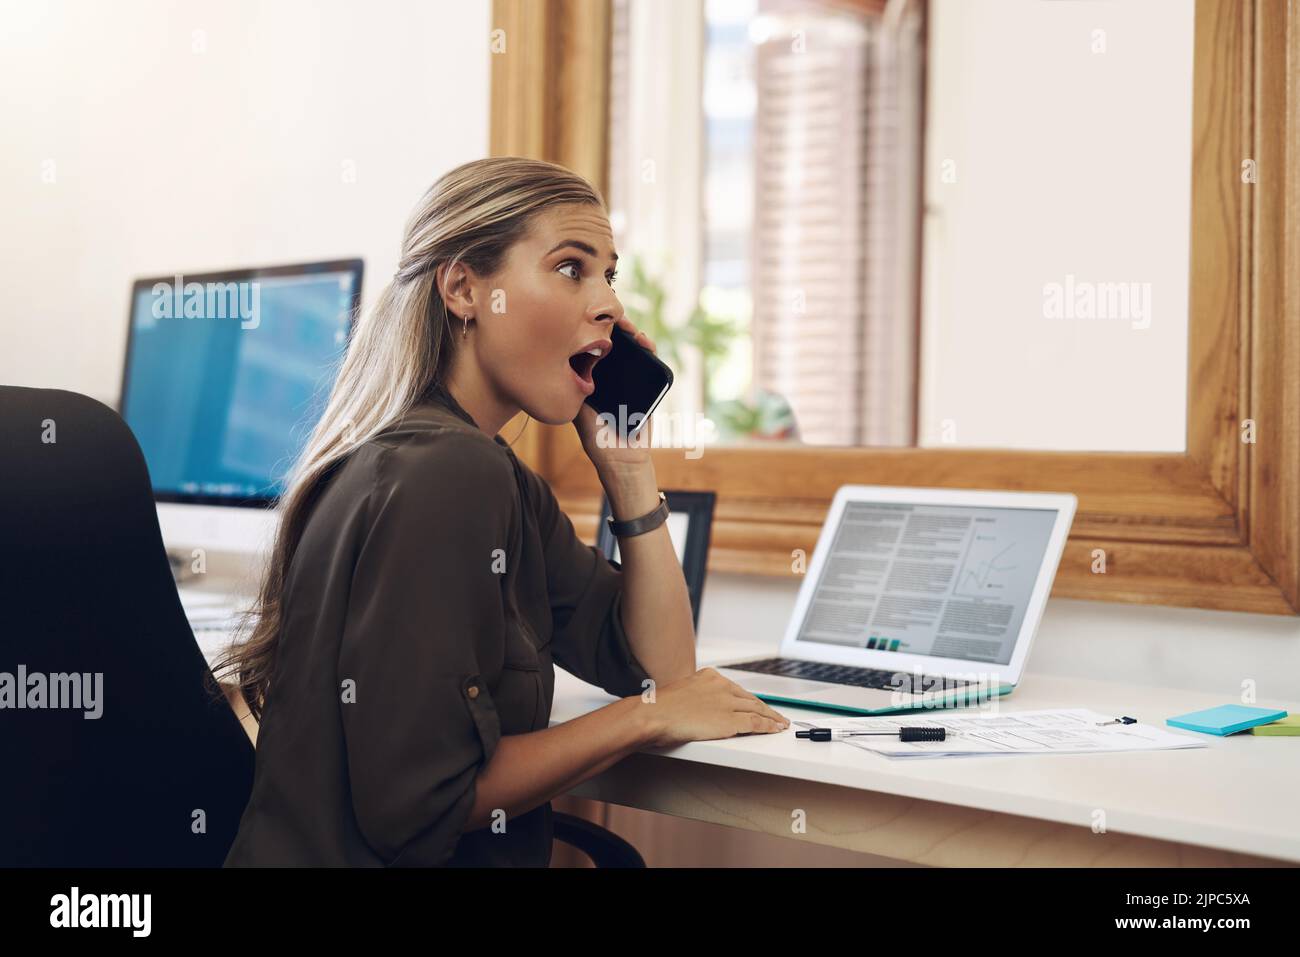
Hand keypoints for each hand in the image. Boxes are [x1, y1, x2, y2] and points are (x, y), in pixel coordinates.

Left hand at [572, 315, 657, 472]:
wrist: (622, 458)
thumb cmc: (597, 438)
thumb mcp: (579, 412)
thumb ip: (574, 391)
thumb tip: (562, 366)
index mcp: (592, 379)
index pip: (591, 348)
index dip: (591, 333)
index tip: (590, 322)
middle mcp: (610, 376)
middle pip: (613, 344)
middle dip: (614, 328)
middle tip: (614, 321)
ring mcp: (629, 378)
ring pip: (632, 350)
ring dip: (633, 335)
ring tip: (630, 329)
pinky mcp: (647, 384)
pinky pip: (649, 362)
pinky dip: (648, 349)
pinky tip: (645, 342)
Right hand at [635, 668, 790, 747]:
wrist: (653, 714)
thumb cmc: (660, 708)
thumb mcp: (681, 691)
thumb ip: (697, 695)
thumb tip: (701, 706)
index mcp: (709, 676)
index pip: (737, 690)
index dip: (750, 700)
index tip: (758, 705)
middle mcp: (721, 686)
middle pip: (750, 699)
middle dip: (765, 708)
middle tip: (776, 716)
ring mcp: (727, 703)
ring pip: (757, 710)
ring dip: (772, 718)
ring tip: (780, 724)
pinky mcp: (730, 720)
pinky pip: (756, 723)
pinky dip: (769, 726)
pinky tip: (775, 729)